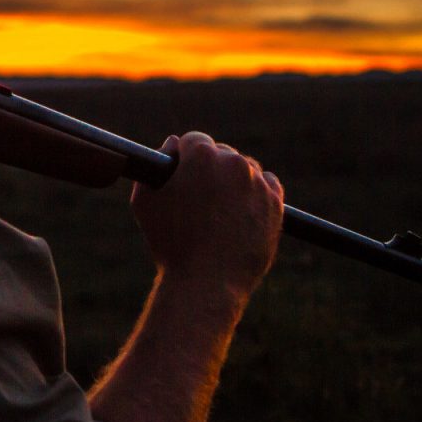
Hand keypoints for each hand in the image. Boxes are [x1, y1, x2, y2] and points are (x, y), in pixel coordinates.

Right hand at [129, 131, 283, 298]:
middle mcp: (233, 163)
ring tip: (219, 209)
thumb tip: (172, 145)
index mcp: (201, 156)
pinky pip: (268, 185)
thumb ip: (155, 164)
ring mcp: (258, 183)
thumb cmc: (170, 243)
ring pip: (245, 169)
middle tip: (198, 196)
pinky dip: (256, 193)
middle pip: (221, 153)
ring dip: (233, 180)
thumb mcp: (145, 201)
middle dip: (210, 168)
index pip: (193, 140)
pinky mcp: (276, 204)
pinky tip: (240, 211)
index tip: (181, 173)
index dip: (184, 157)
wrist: (207, 281)